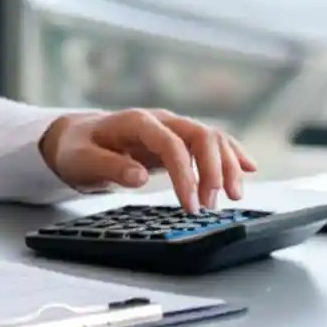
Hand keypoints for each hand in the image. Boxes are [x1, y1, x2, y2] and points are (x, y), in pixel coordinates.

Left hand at [39, 108, 257, 213]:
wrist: (76, 137)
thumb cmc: (78, 148)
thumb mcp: (82, 160)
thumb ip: (109, 167)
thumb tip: (139, 177)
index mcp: (137, 122)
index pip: (171, 144)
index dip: (185, 175)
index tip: (190, 206)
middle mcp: (160, 120)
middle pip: (200, 135)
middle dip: (214, 170)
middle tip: (213, 205)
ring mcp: (171, 127)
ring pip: (211, 138)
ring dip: (227, 166)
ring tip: (233, 197)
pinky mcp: (178, 140)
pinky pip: (210, 143)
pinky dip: (231, 154)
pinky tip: (249, 168)